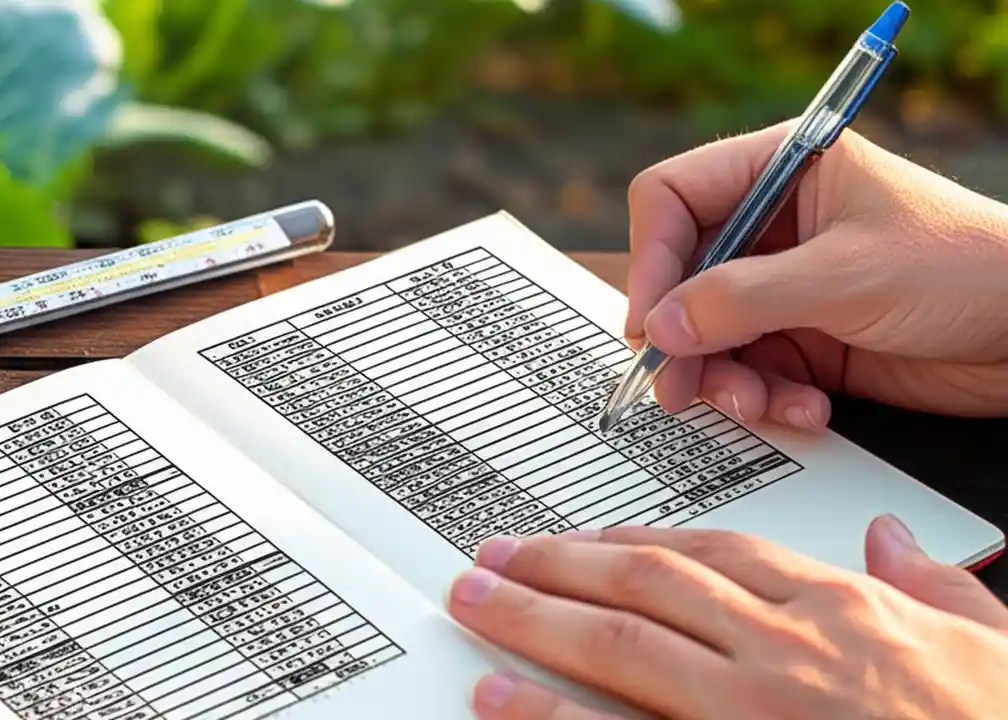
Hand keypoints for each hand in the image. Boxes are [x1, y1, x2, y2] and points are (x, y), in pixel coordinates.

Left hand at [446, 519, 1007, 718]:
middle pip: (647, 585)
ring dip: (534, 619)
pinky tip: (501, 702)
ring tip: (474, 604)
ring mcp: (756, 717)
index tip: (588, 540)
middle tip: (493, 556)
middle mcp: (791, 654)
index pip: (717, 552)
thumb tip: (888, 539)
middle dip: (558, 564)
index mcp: (845, 613)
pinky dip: (554, 716)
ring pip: (621, 646)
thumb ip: (934, 586)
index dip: (638, 538)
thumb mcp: (993, 647)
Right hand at [624, 121, 1007, 428]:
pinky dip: (767, 397)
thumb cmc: (968, 268)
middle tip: (679, 387)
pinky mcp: (806, 339)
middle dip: (683, 336)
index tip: (651, 322)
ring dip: (725, 378)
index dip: (652, 259)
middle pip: (681, 276)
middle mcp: (774, 226)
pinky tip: (806, 408)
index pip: (673, 198)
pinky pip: (751, 370)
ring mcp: (786, 285)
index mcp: (782, 170)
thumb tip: (660, 328)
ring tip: (755, 404)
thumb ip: (741, 300)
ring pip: (709, 333)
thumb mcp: (844, 277)